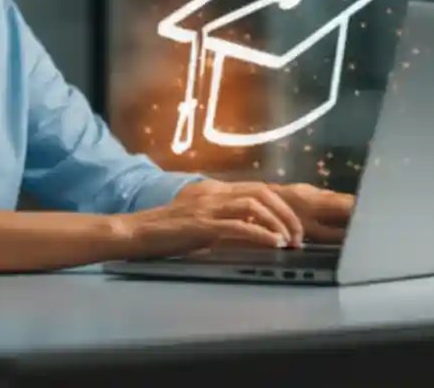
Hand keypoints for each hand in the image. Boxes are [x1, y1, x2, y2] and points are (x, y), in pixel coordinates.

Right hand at [113, 179, 355, 260]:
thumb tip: (255, 231)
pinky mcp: (200, 224)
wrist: (136, 232)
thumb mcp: (201, 221)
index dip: (281, 206)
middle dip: (286, 213)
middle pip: (262, 192)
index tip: (293, 225)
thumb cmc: (166, 232)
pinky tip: (273, 244)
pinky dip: (261, 234)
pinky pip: (238, 225)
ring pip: (254, 205)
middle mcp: (213, 193)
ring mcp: (207, 207)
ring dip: (278, 223)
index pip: (258, 188)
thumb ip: (225, 220)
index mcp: (214, 190)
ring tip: (289, 241)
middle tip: (298, 235)